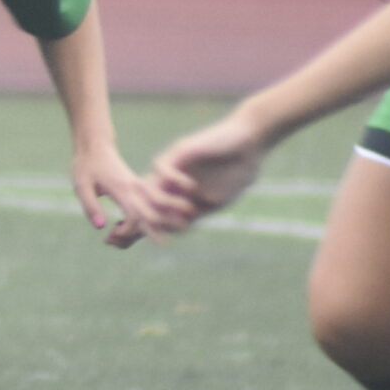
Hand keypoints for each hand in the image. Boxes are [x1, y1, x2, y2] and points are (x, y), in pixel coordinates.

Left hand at [70, 145, 154, 249]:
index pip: (136, 217)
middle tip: (111, 240)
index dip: (126, 232)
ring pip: (150, 214)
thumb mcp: (81, 186)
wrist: (96, 145)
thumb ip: (91, 206)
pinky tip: (120, 226)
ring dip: (137, 229)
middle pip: (148, 218)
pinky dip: (138, 221)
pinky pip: (147, 208)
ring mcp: (140, 188)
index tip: (109, 234)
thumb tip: (101, 227)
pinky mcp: (139, 189)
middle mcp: (136, 189)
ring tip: (114, 235)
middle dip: (134, 235)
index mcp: (123, 189)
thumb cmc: (86, 165)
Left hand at [142, 113, 270, 233]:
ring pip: (147, 186)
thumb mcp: (213, 202)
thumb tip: (172, 231)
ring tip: (190, 209)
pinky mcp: (180, 150)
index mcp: (174, 195)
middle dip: (146, 219)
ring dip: (165, 204)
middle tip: (168, 228)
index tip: (158, 243)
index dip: (146, 230)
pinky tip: (193, 187)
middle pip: (139, 201)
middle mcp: (167, 180)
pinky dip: (173, 181)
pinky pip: (161, 167)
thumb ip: (192, 215)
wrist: (251, 145)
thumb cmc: (236, 174)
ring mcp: (172, 165)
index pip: (149, 213)